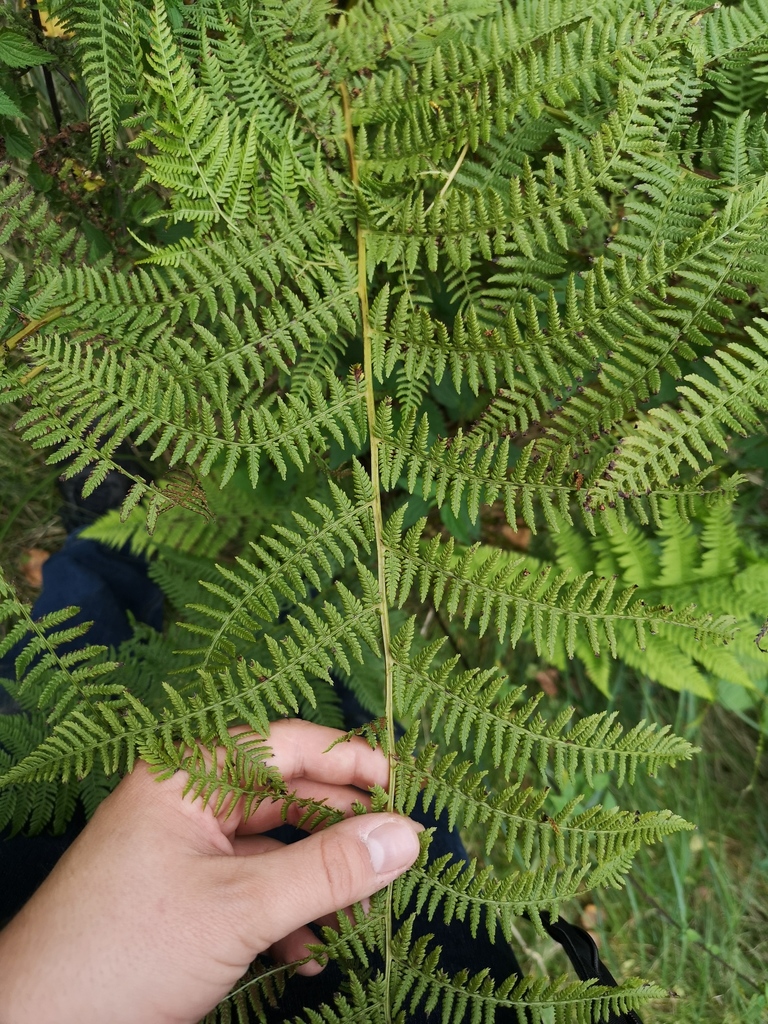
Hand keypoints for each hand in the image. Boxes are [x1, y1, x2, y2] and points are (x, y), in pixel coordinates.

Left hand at [0, 719, 421, 1023]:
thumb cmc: (123, 951)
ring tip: (357, 921)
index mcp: (188, 775)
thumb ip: (327, 869)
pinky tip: (310, 955)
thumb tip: (405, 836)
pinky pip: (255, 890)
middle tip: (394, 862)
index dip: (347, 761)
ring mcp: (189, 852)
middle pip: (286, 799)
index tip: (403, 786)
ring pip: (276, 850)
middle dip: (339, 836)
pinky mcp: (189, 898)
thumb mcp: (239, 907)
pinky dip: (288, 919)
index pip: (285, 745)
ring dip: (319, 886)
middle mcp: (190, 802)